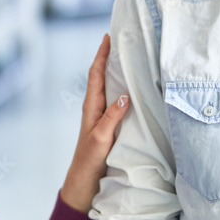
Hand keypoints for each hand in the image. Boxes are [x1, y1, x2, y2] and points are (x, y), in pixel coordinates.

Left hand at [60, 34, 130, 213]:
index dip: (102, 55)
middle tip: (121, 38)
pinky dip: (124, 88)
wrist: (84, 182)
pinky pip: (117, 100)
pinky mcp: (110, 125)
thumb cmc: (90, 161)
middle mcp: (96, 108)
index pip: (96, 75)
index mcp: (91, 107)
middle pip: (102, 76)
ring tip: (129, 55)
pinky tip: (134, 87)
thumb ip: (112, 117)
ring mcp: (102, 116)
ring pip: (110, 87)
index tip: (108, 37)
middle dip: (110, 57)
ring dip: (117, 71)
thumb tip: (125, 95)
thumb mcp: (101, 138)